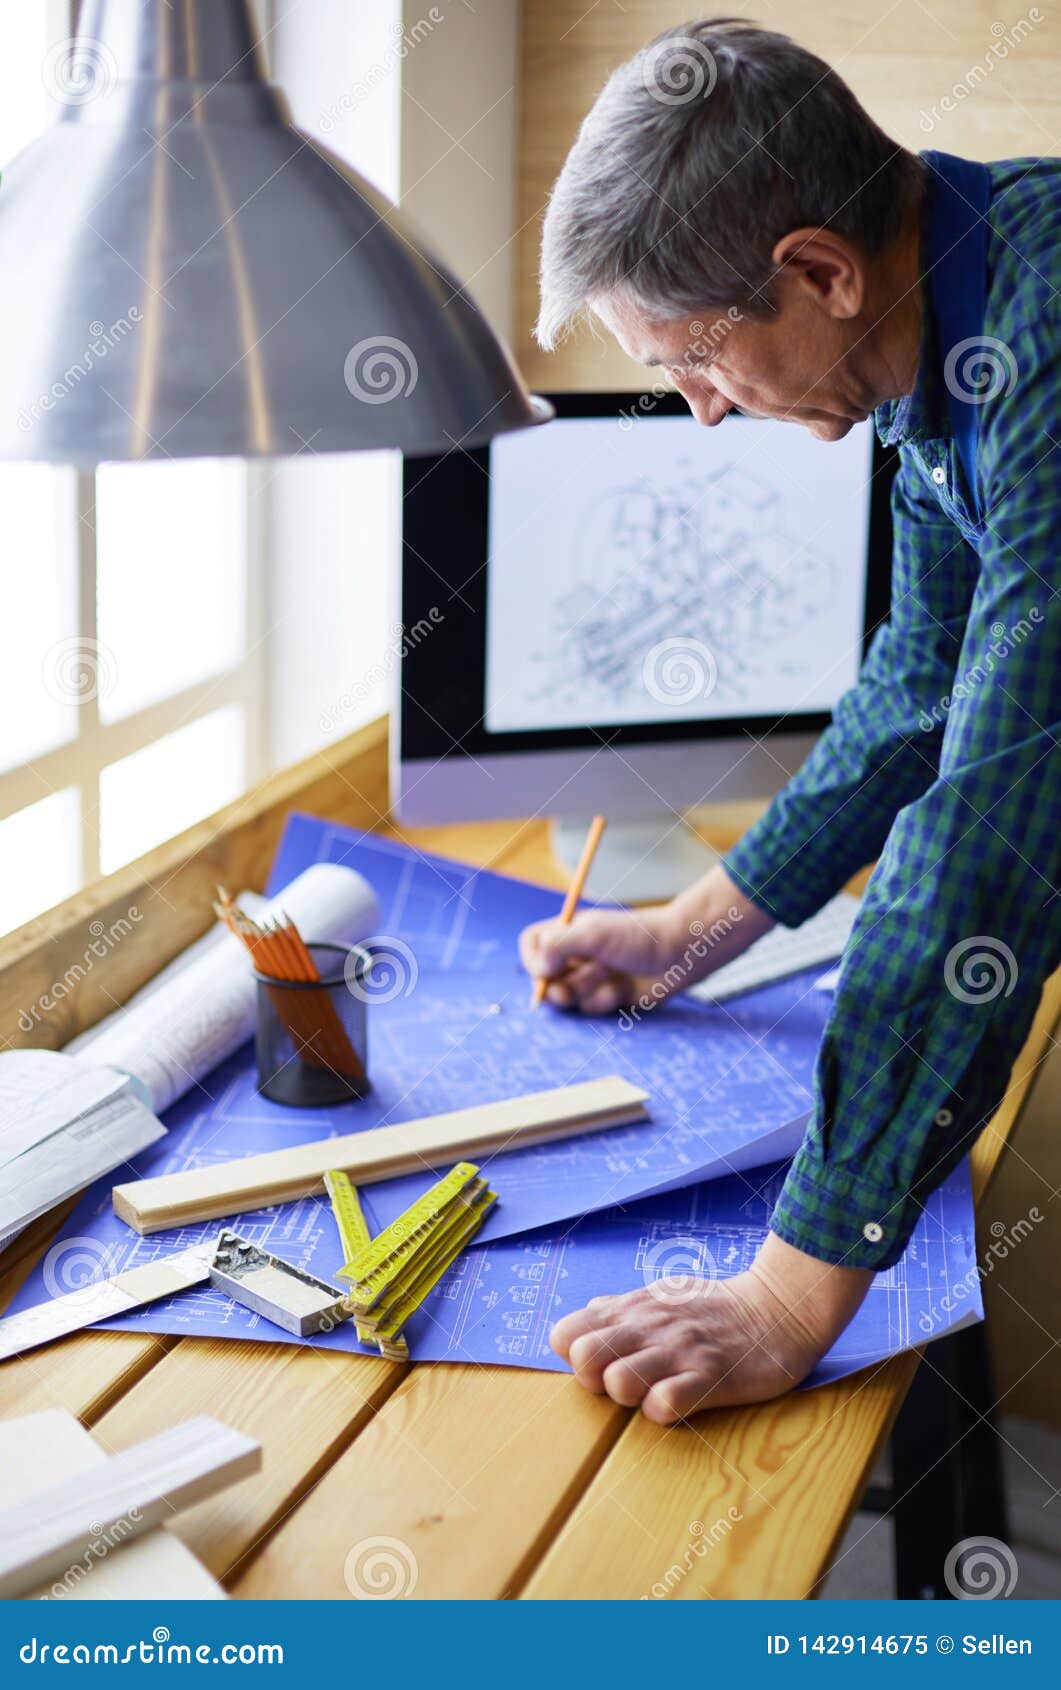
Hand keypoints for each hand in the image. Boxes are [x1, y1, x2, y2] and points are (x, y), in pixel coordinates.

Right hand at [518, 862, 772, 1012]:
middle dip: (556, 988)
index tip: (543, 970)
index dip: (532, 960)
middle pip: (545, 979)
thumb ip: (558, 946)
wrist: (678, 953)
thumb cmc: (636, 937)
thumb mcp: (593, 934)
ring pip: (570, 998)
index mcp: (569, 932)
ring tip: (610, 975)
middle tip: (566, 992)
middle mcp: (577, 955)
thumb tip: (538, 970)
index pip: (533, 944)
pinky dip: (605, 1001)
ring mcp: (592, 977)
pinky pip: (592, 1009)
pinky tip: (624, 989)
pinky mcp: (608, 996)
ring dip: (587, 991)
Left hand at [550, 1232, 871, 1421]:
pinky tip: (679, 1403)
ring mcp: (679, 1351)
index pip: (565, 1334)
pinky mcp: (711, 1376)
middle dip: (593, 1380)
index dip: (573, 1357)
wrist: (778, 1308)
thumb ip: (622, 1309)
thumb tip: (588, 1314)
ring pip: (619, 1381)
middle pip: (583, 1358)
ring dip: (629, 1397)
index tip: (598, 1365)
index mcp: (632, 1307)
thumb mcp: (662, 1294)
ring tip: (653, 1393)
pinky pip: (666, 1404)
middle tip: (622, 1385)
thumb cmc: (715, 1307)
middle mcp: (649, 1326)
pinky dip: (665, 1411)